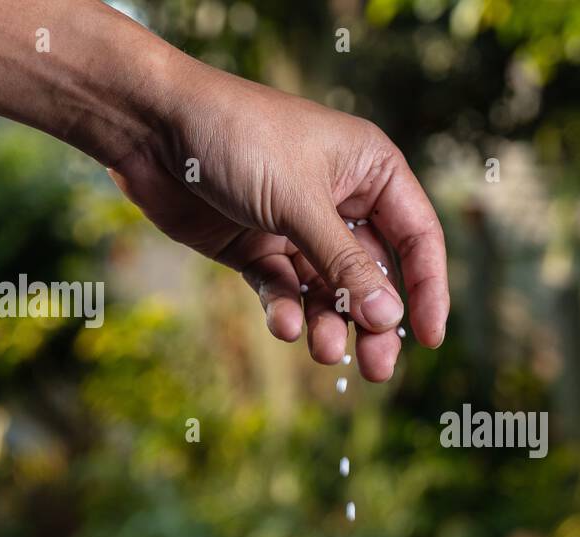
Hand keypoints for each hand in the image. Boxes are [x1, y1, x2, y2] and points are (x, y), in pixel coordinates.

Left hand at [109, 66, 448, 381]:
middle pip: (374, 274)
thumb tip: (389, 317)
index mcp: (369, 170)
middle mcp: (340, 198)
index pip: (417, 237)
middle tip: (376, 369)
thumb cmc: (236, 137)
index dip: (428, 288)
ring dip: (328, 324)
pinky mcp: (257, 246)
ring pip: (328, 290)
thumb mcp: (299, 203)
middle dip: (373, 322)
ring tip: (323, 352)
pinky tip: (283, 325)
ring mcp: (297, 225)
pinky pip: (284, 288)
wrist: (149, 124)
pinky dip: (285, 309)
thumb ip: (345, 264)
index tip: (430, 338)